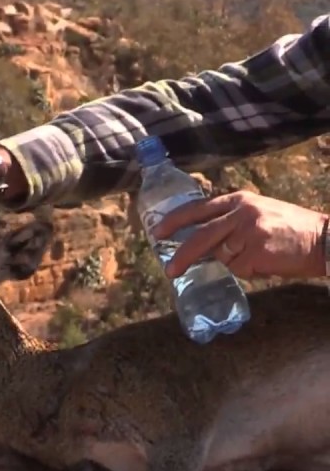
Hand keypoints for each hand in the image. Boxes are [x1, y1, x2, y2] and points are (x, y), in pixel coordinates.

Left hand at [152, 190, 328, 279]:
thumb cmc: (292, 229)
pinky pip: (239, 268)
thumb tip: (201, 241)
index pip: (197, 209)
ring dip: (236, 262)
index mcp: (238, 200)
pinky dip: (250, 271)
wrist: (325, 239)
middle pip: (200, 236)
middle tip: (169, 270)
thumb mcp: (258, 212)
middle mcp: (241, 213)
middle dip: (182, 255)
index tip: (158, 232)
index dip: (175, 221)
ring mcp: (248, 232)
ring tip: (260, 255)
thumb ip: (230, 221)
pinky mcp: (256, 252)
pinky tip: (268, 262)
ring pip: (222, 256)